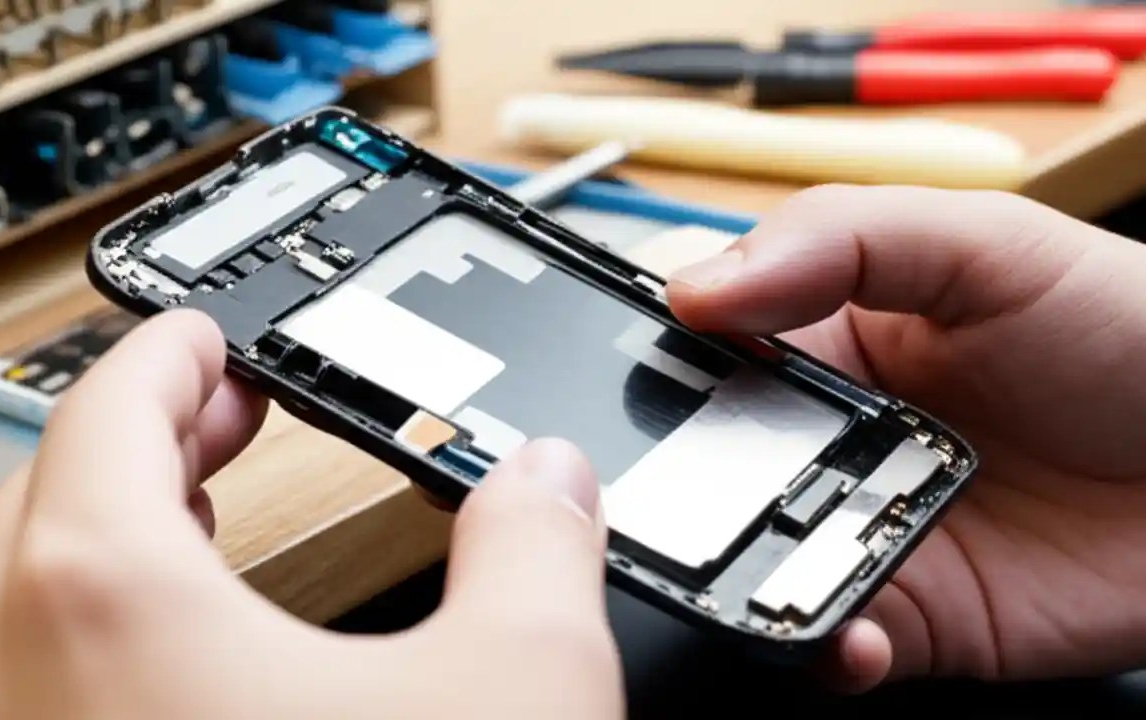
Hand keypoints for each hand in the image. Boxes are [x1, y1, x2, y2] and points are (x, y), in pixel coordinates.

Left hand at [0, 309, 621, 719]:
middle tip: (223, 408)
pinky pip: (25, 698)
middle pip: (53, 490)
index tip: (210, 337)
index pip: (114, 399)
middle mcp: (1, 686)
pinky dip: (95, 643)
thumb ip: (540, 550)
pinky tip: (186, 672)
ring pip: (22, 603)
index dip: (176, 350)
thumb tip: (550, 483)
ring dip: (112, 535)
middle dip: (146, 432)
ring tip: (200, 515)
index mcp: (100, 597)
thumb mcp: (514, 690)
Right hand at [666, 185, 1145, 691]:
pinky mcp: (908, 614)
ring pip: (748, 561)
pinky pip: (830, 644)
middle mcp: (821, 436)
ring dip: (736, 575)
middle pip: (699, 464)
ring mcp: (858, 527)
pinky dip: (823, 653)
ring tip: (760, 571)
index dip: (647, 360)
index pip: (697, 344)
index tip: (615, 378)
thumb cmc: (1123, 331)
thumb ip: (840, 238)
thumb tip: (692, 285)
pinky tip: (851, 636)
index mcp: (821, 337)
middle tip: (657, 496)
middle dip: (669, 485)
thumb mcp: (983, 241)